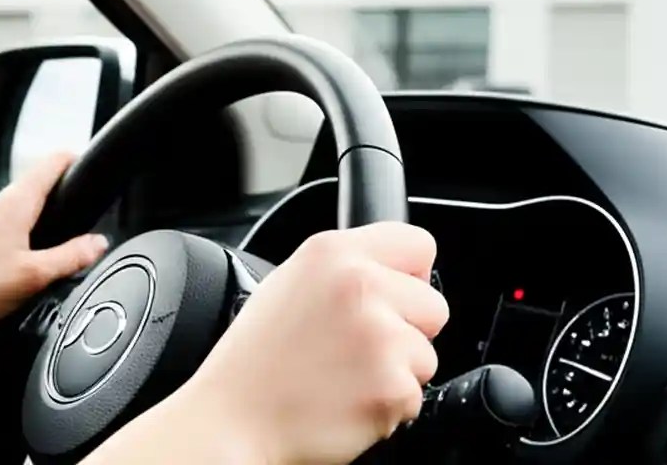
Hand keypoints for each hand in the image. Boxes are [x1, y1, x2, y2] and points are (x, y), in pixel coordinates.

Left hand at [0, 152, 108, 340]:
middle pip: (39, 185)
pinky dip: (27, 235)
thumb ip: (71, 256)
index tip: (92, 168)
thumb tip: (98, 243)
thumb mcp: (35, 276)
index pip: (52, 162)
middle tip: (87, 213)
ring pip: (24, 208)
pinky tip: (30, 262)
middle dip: (64, 195)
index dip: (76, 160)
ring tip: (63, 242)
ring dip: (45, 218)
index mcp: (15, 203)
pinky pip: (9, 226)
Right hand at [175, 222, 447, 464]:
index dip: (411, 277)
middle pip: (433, 305)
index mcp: (332, 252)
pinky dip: (388, 408)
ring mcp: (380, 336)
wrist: (233, 420)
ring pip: (426, 355)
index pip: (418, 245)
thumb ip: (344, 269)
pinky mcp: (391, 386)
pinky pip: (415, 397)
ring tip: (344, 377)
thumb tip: (393, 272)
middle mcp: (360, 285)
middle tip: (359, 349)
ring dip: (396, 373)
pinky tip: (345, 402)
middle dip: (408, 331)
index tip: (394, 299)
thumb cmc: (256, 360)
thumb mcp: (289, 283)